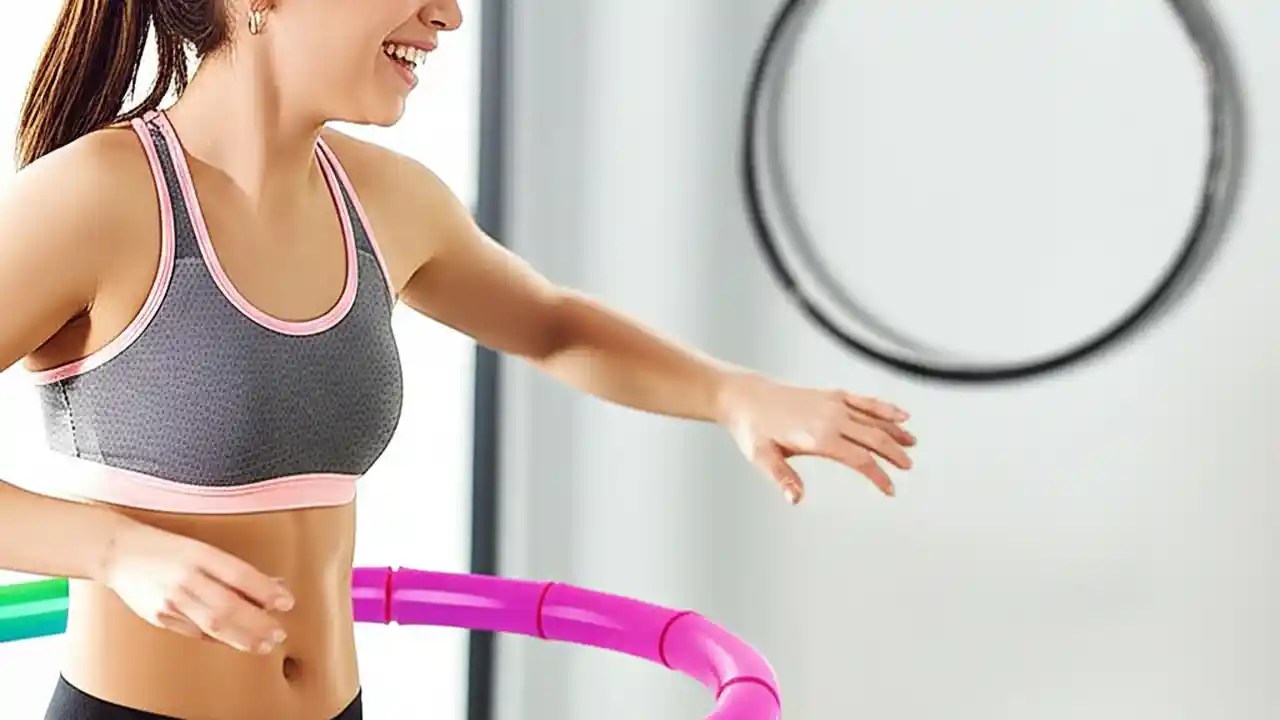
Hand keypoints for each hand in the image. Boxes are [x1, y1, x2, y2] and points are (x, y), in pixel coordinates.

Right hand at [100, 520, 293, 653]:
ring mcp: (170, 601)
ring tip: (264, 644)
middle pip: (227, 606)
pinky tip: (236, 642)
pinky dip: (219, 639)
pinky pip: (195, 633)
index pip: (239, 575)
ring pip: (212, 625)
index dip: (265, 591)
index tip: (287, 602)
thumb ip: (234, 570)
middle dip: (257, 623)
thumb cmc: (168, 548)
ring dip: (242, 638)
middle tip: (279, 633)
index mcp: (200, 554)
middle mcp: (185, 578)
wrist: (119, 552)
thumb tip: (273, 586)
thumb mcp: (203, 549)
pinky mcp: (159, 618)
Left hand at [716, 373, 915, 502]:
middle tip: (908, 468)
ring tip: (911, 445)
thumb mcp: (762, 456)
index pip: (859, 459)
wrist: (746, 397)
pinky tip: (900, 414)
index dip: (878, 475)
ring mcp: (833, 404)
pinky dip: (884, 408)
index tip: (890, 489)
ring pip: (873, 419)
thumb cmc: (753, 428)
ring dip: (895, 432)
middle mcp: (831, 417)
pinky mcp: (831, 395)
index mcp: (819, 436)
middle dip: (894, 454)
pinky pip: (864, 401)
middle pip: (873, 438)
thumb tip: (796, 499)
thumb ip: (782, 478)